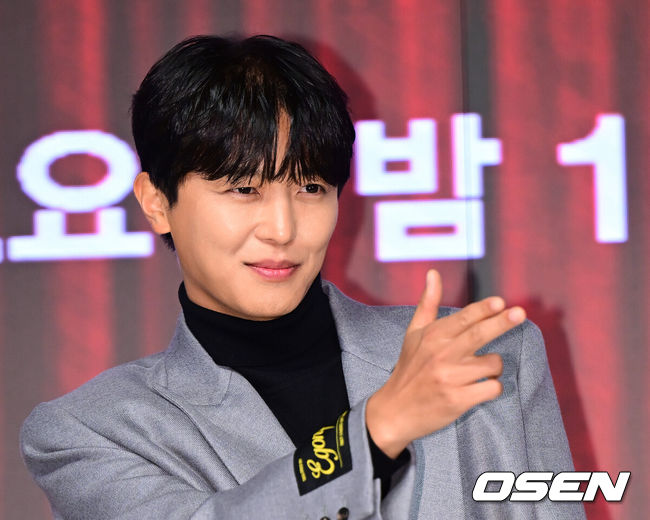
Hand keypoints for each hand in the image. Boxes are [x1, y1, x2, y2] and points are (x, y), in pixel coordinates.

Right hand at [365, 269, 525, 457]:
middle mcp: (441, 354)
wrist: (394, 411)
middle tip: (520, 313)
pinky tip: (478, 388)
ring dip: (493, 367)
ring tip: (476, 371)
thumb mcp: (414, 333)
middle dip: (502, 322)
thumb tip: (433, 273)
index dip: (483, 309)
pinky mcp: (458, 400)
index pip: (463, 318)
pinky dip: (492, 387)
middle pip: (479, 334)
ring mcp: (450, 378)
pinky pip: (492, 388)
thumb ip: (428, 303)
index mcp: (433, 336)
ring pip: (492, 364)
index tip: (500, 302)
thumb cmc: (409, 368)